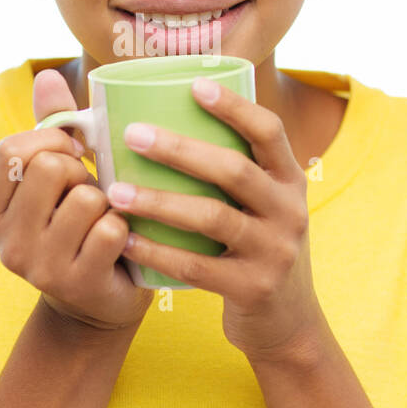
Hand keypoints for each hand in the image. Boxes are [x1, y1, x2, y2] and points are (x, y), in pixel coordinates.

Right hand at [0, 68, 152, 331]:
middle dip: (82, 169)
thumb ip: (51, 128)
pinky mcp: (77, 285)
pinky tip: (121, 242)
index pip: (11, 149)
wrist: (100, 303)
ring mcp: (39, 268)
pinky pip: (111, 229)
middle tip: (90, 190)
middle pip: (49, 167)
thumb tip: (47, 75)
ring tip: (106, 217)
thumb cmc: (80, 226)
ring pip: (86, 197)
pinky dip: (125, 228)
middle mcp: (6, 242)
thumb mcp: (60, 179)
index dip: (49, 138)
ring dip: (108, 201)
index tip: (71, 150)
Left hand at [112, 77, 324, 363]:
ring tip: (116, 191)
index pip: (269, 131)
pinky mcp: (254, 289)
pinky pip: (197, 268)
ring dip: (159, 201)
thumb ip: (232, 170)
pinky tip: (125, 241)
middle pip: (233, 170)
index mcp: (289, 179)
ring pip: (212, 218)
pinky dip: (157, 252)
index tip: (193, 84)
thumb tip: (166, 118)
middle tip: (132, 134)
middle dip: (179, 149)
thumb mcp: (262, 205)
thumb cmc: (255, 247)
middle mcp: (289, 210)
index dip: (234, 106)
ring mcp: (275, 251)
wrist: (287, 323)